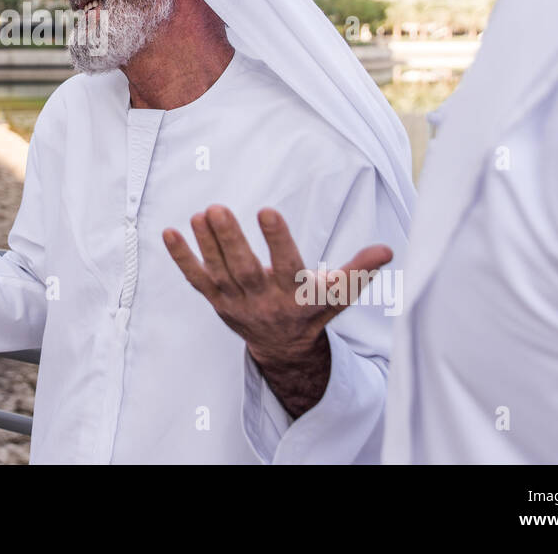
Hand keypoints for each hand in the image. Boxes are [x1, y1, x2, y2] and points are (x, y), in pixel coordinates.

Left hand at [162, 206, 392, 416]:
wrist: (284, 348)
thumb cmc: (312, 311)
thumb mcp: (339, 294)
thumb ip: (359, 270)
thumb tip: (388, 249)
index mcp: (295, 295)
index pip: (286, 265)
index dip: (277, 240)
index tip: (267, 211)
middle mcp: (263, 299)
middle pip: (244, 269)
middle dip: (230, 240)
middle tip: (217, 209)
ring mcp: (236, 301)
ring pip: (218, 272)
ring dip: (206, 244)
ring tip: (200, 214)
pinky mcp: (216, 299)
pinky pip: (196, 279)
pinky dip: (181, 258)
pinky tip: (169, 233)